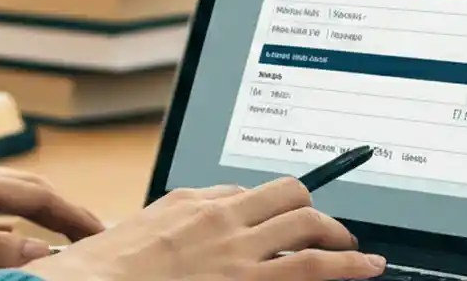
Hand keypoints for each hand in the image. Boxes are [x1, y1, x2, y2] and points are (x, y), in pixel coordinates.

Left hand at [0, 164, 104, 272]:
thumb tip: (40, 254)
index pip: (35, 195)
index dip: (72, 213)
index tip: (102, 231)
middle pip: (27, 192)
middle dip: (63, 212)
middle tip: (94, 234)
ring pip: (6, 203)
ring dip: (38, 219)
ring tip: (64, 239)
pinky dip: (8, 230)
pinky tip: (14, 247)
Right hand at [23, 177, 386, 280]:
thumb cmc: (99, 276)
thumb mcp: (132, 239)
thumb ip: (165, 232)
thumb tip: (172, 239)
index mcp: (188, 204)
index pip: (243, 194)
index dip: (267, 210)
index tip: (277, 219)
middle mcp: (220, 217)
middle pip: (285, 194)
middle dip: (310, 209)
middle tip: (326, 228)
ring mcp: (237, 250)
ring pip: (306, 223)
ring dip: (336, 233)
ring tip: (355, 249)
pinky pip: (312, 267)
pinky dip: (348, 265)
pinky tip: (367, 267)